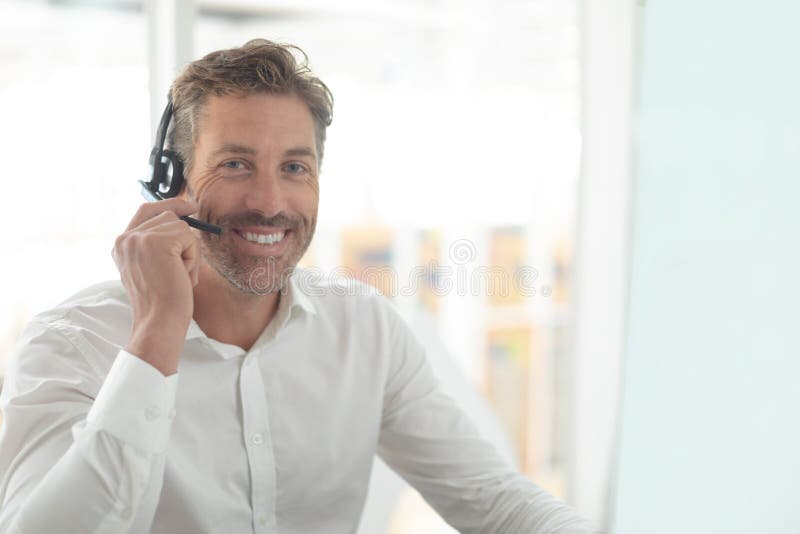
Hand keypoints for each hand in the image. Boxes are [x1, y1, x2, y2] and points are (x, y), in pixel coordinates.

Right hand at [112, 198, 200, 374]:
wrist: (159, 321)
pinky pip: (189, 237)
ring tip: (180, 274)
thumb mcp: (155, 268)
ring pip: (181, 226)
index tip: (188, 206)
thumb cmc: (162, 302)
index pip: (145, 211)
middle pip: (167, 215)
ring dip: (189, 251)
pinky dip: (193, 257)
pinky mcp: (156, 242)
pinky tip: (183, 275)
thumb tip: (184, 222)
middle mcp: (126, 239)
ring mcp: (139, 238)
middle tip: (192, 246)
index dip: (168, 205)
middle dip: (185, 234)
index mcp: (121, 245)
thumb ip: (159, 245)